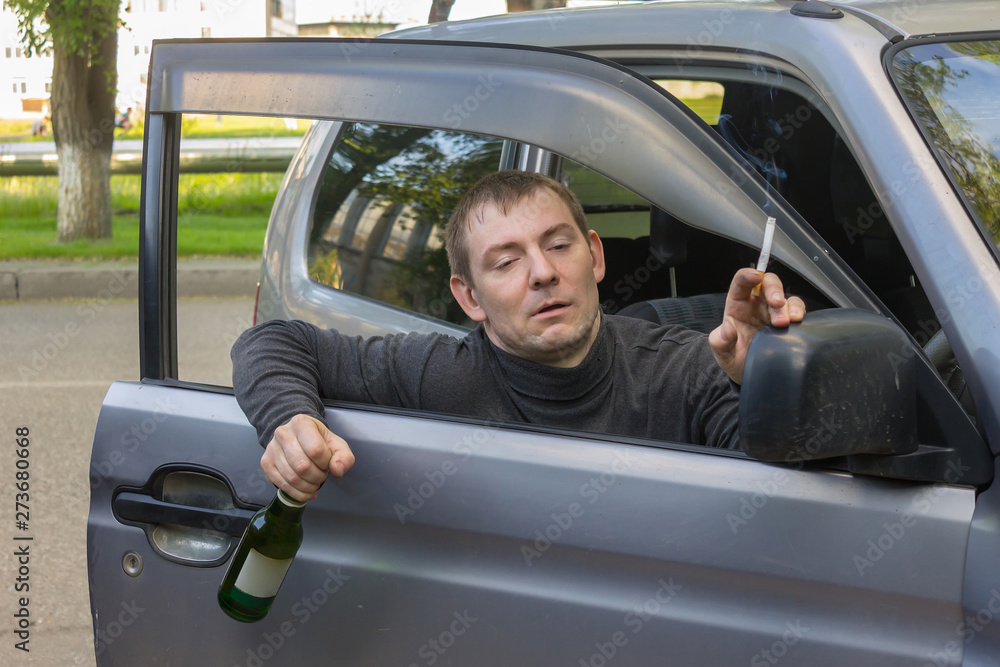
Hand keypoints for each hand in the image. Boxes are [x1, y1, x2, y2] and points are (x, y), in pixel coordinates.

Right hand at [260, 414, 355, 501]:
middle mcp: (283, 433)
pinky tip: (306, 491)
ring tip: (314, 483)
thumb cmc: (318, 440)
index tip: (327, 463)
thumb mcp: (336, 444)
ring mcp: (272, 448)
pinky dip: (297, 493)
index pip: (316, 450)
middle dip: (317, 477)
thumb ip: (344, 457)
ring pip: (292, 478)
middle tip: (322, 476)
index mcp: (301, 423)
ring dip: (308, 487)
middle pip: (303, 466)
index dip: (325, 463)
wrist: (297, 435)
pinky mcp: (266, 462)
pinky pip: (281, 484)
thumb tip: (337, 470)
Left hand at [708, 268, 805, 383]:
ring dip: (787, 306)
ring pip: (785, 297)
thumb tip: (727, 329)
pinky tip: (796, 321)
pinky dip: (799, 312)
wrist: (750, 376)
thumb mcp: (722, 353)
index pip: (741, 282)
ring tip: (784, 322)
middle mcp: (757, 304)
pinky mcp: (788, 322)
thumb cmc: (735, 358)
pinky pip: (797, 310)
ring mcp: (773, 312)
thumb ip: (720, 341)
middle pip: (768, 283)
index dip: (747, 275)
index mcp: (738, 304)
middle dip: (774, 290)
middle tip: (776, 303)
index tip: (755, 276)